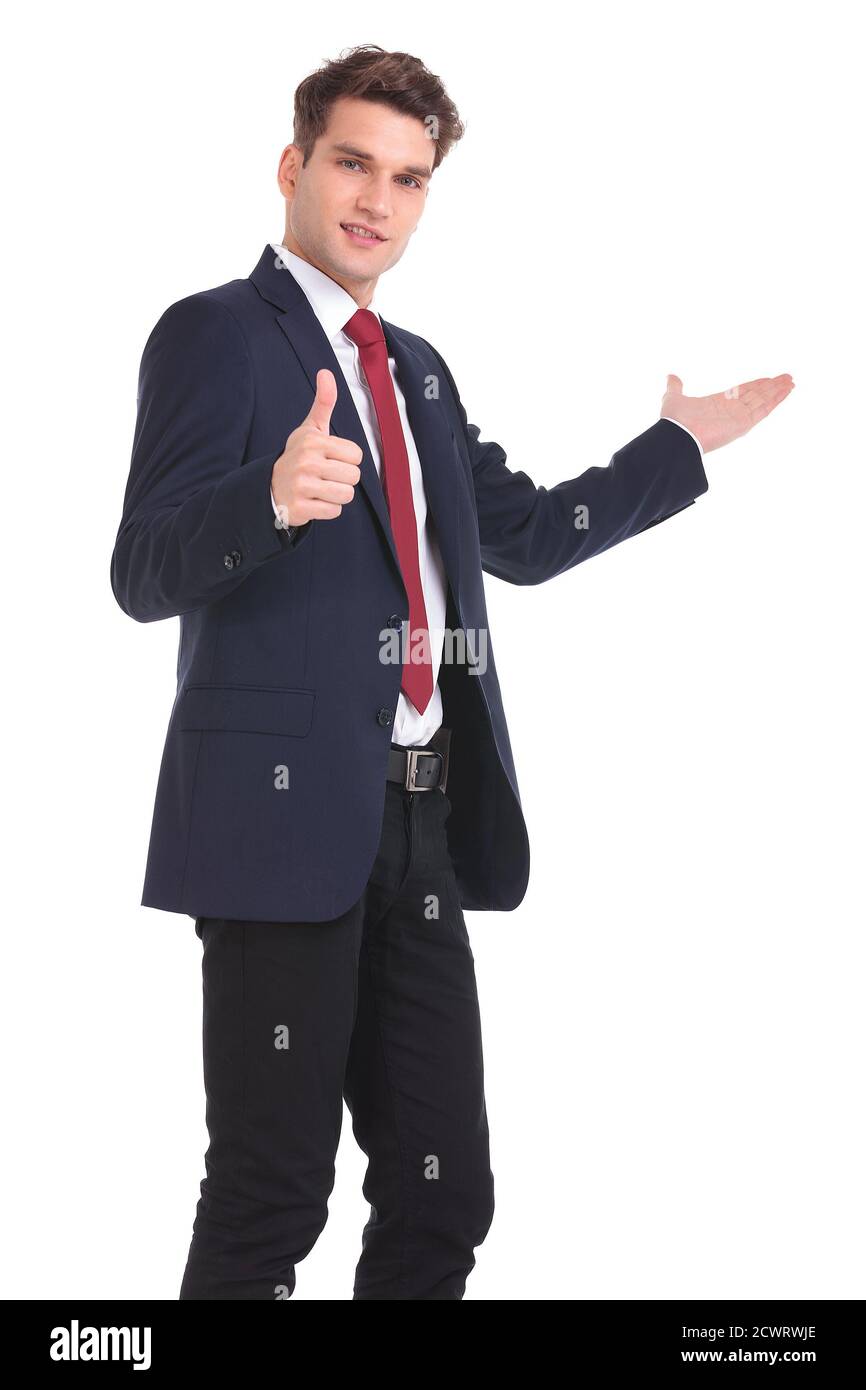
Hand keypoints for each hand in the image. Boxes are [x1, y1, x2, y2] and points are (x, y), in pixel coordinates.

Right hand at [272, 369, 362, 526]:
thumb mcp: (310, 429)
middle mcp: (306, 462)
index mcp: (313, 441)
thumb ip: (323, 402)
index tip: (330, 459)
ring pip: (346, 495)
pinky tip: (314, 500)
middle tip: (326, 476)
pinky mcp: (300, 507)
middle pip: (354, 476)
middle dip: (344, 479)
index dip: (347, 459)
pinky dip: (327, 509)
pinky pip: (334, 511)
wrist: (270, 486)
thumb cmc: (298, 456)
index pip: (356, 455)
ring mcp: (302, 486)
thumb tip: (326, 372)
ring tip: (321, 488)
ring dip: (337, 495)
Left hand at [660, 372, 794, 453]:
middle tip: (786, 377)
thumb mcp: (673, 398)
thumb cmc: (675, 420)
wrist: (677, 436)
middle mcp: (731, 411)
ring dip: (777, 390)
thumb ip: (675, 387)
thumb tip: (671, 376)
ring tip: (791, 381)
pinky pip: (764, 409)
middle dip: (771, 386)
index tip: (767, 379)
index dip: (755, 384)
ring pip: (763, 400)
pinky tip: (787, 391)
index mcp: (718, 403)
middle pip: (756, 395)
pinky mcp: (744, 423)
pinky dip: (776, 399)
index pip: (742, 392)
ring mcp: (739, 417)